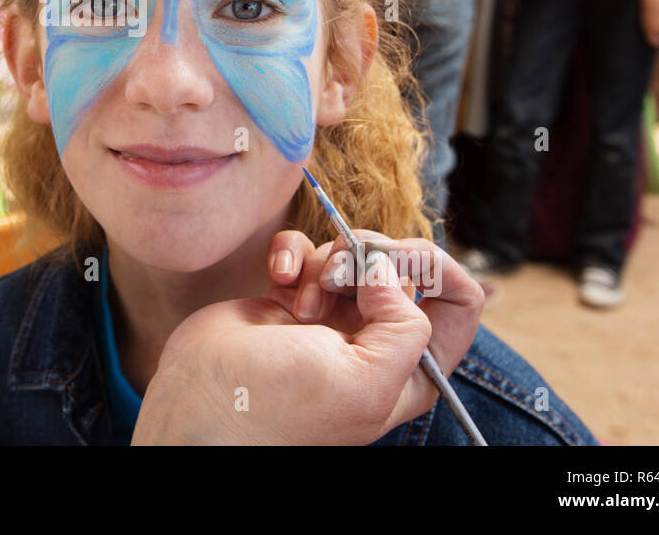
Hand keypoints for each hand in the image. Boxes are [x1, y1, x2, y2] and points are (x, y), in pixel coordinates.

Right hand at [131, 229, 483, 444]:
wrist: (200, 400)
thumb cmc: (279, 406)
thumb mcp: (365, 382)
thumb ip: (404, 330)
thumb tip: (390, 275)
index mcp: (408, 371)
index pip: (458, 307)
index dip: (440, 271)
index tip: (404, 257)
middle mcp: (374, 342)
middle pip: (404, 270)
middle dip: (375, 258)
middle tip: (345, 272)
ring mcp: (330, 319)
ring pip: (352, 256)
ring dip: (328, 263)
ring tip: (301, 299)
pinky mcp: (290, 298)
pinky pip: (308, 252)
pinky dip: (294, 253)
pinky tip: (279, 274)